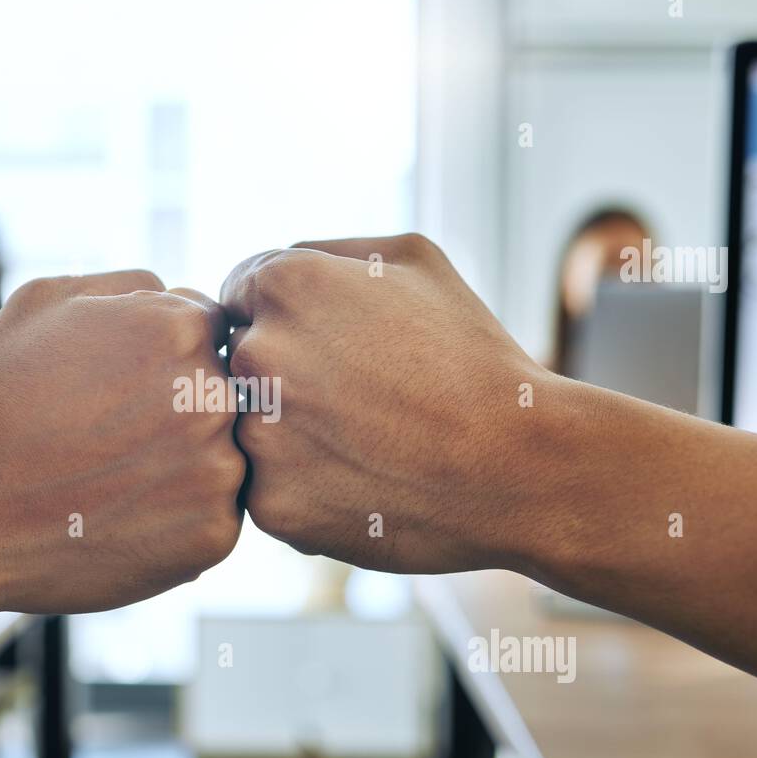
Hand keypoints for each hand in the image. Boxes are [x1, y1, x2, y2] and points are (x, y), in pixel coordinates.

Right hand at [0, 269, 244, 615]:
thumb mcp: (46, 301)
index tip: (117, 387)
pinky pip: (214, 516)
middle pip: (224, 393)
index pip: (212, 330)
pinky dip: (176, 520)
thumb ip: (133, 286)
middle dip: (179, 409)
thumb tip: (186, 297)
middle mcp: (216, 396)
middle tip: (112, 438)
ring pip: (224, 456)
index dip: (162, 357)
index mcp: (183, 328)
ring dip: (184, 465)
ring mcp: (221, 470)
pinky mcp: (215, 536)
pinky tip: (120, 517)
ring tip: (111, 480)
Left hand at [221, 233, 545, 573]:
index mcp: (283, 284)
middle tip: (355, 399)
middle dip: (282, 375)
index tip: (335, 346)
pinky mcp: (271, 506)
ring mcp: (258, 435)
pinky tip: (361, 482)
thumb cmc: (472, 356)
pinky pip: (267, 489)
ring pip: (246, 429)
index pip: (238, 295)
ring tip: (362, 442)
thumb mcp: (413, 261)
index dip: (287, 319)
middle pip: (235, 362)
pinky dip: (303, 489)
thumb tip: (265, 270)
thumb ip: (323, 252)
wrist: (521, 466)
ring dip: (286, 435)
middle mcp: (256, 354)